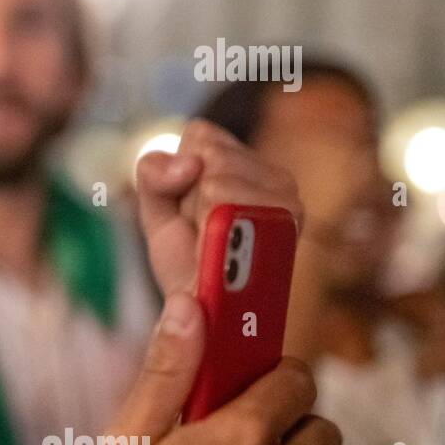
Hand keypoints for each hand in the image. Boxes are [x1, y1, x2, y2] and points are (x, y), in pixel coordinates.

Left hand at [137, 120, 301, 296]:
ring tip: (215, 244)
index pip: (200, 134)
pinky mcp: (291, 224)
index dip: (180, 174)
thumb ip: (154, 174)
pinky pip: (230, 212)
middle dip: (189, 198)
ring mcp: (288, 199)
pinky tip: (224, 253)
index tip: (188, 205)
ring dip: (202, 220)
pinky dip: (213, 237)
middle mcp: (275, 174)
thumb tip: (191, 165)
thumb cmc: (188, 258)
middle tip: (203, 231)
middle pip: (209, 155)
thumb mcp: (157, 209)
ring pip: (218, 183)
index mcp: (244, 160)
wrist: (206, 309)